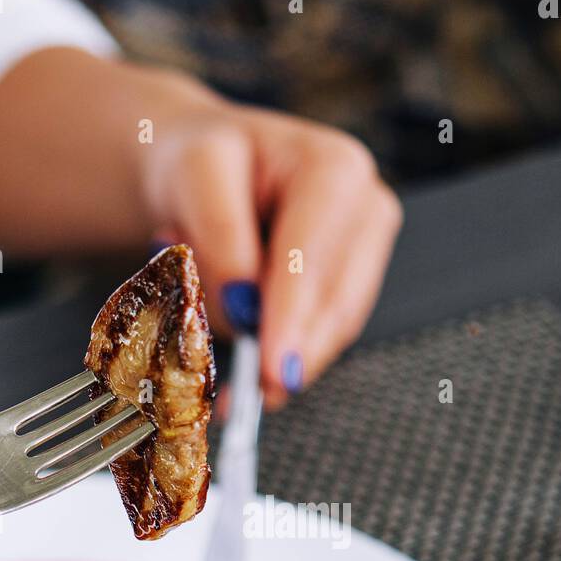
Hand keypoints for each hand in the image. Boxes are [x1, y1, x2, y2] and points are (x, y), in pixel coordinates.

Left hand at [0, 51, 400, 406]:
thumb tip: (246, 307)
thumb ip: (220, 236)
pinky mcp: (353, 288)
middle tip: (254, 397)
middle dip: (293, 351)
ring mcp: (366, 252)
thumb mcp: (193, 177)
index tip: (275, 369)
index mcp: (334, 169)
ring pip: (335, 328)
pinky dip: (286, 358)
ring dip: (286, 357)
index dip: (294, 317)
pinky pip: (324, 336)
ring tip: (239, 382)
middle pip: (336, 300)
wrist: (208, 168)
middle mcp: (366, 209)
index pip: (314, 256)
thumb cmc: (201, 163)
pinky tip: (254, 372)